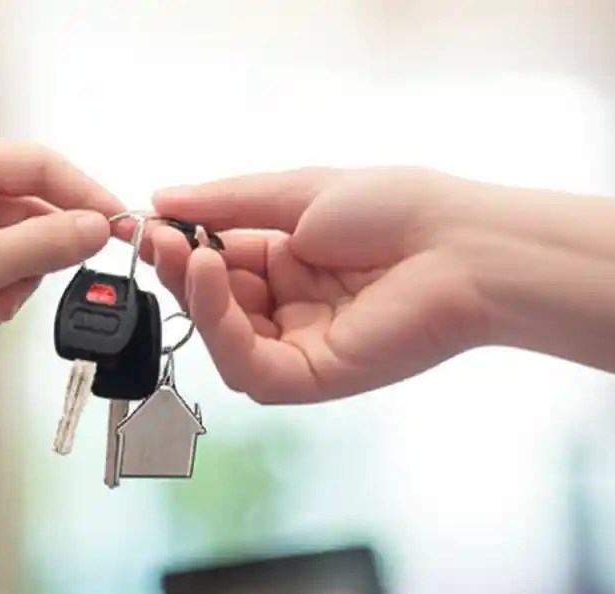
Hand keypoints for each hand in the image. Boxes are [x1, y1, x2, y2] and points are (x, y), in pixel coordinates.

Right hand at [149, 167, 486, 402]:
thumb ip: (226, 203)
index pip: (218, 265)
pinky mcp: (311, 378)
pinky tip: (213, 279)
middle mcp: (291, 310)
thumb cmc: (396, 210)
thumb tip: (160, 199)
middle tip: (159, 238)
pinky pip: (247, 366)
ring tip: (185, 253)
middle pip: (214, 305)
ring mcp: (300, 347)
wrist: (462, 246)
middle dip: (182, 271)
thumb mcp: (296, 194)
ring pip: (222, 339)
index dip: (184, 248)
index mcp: (291, 264)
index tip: (152, 223)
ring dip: (195, 297)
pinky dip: (219, 326)